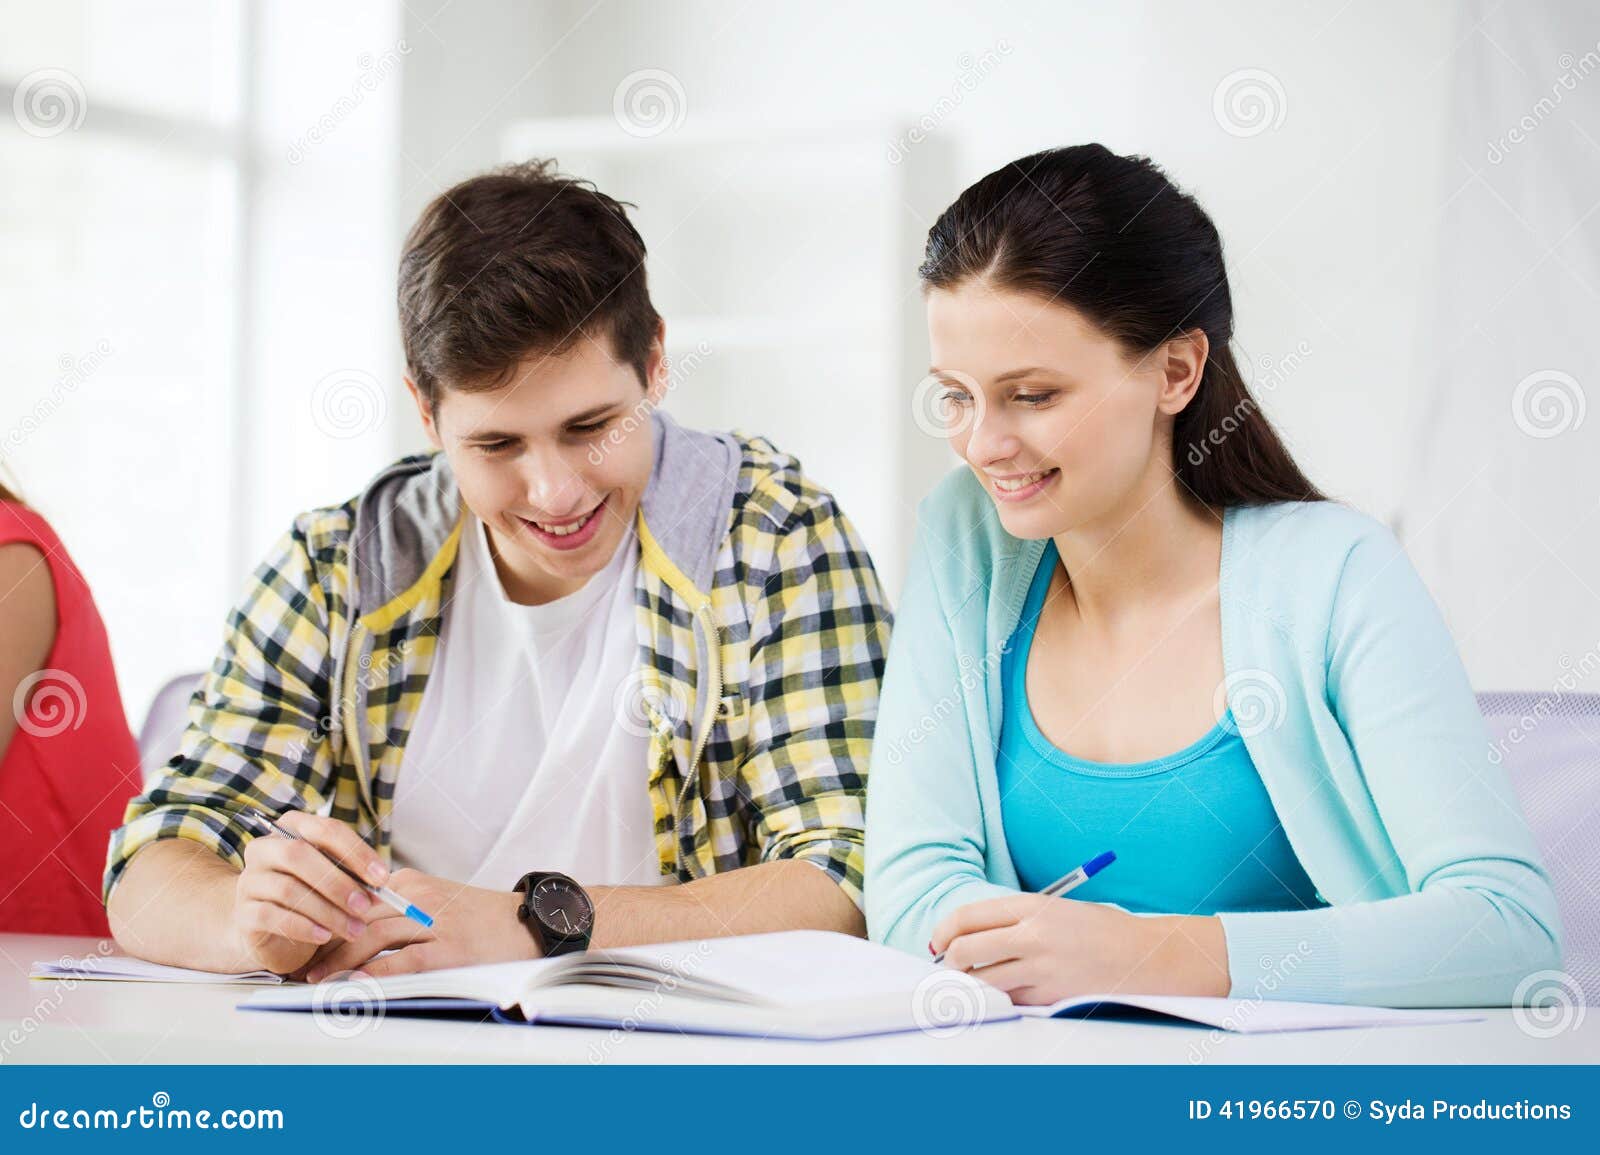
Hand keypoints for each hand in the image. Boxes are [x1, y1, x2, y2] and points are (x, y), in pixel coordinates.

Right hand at [229, 809, 388, 975]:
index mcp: (290, 828)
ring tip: (354, 929)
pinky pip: (273, 916)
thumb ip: (353, 876)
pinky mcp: (244, 913)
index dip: (356, 852)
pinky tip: (325, 936)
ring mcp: (250, 881)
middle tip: (366, 906)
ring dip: (328, 911)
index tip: (382, 878)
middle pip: (299, 854)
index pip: (325, 829)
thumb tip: (381, 886)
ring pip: (289, 889)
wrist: (270, 930)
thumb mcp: (333, 879)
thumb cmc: (310, 895)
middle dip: (339, 882)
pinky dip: (304, 927)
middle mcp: (264, 849)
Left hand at [300, 869, 539, 981]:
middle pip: (358, 917)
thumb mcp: (436, 899)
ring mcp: (435, 923)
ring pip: (374, 937)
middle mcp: (420, 898)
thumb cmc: (481, 917)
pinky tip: (356, 985)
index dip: (326, 919)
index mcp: (412, 883)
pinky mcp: (449, 949)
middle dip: (325, 941)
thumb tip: (354, 925)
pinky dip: (377, 973)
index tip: (305, 939)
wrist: (529, 922)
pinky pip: (404, 961)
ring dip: (340, 960)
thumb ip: (398, 906)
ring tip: (317, 980)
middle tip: (300, 964)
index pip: (355, 898)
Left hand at [929, 893, 1229, 1003]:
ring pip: (984, 981)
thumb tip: (969, 935)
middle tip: (949, 965)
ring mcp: (1041, 968)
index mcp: (1032, 906)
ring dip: (972, 983)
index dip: (944, 930)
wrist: (1143, 956)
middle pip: (965, 950)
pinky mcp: (1050, 995)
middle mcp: (1032, 935)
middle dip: (949, 960)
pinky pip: (1010, 1000)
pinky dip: (1001, 998)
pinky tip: (1005, 993)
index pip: (968, 917)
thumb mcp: (1054, 909)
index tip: (938, 941)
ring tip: (974, 981)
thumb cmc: (1097, 930)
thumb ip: (1014, 919)